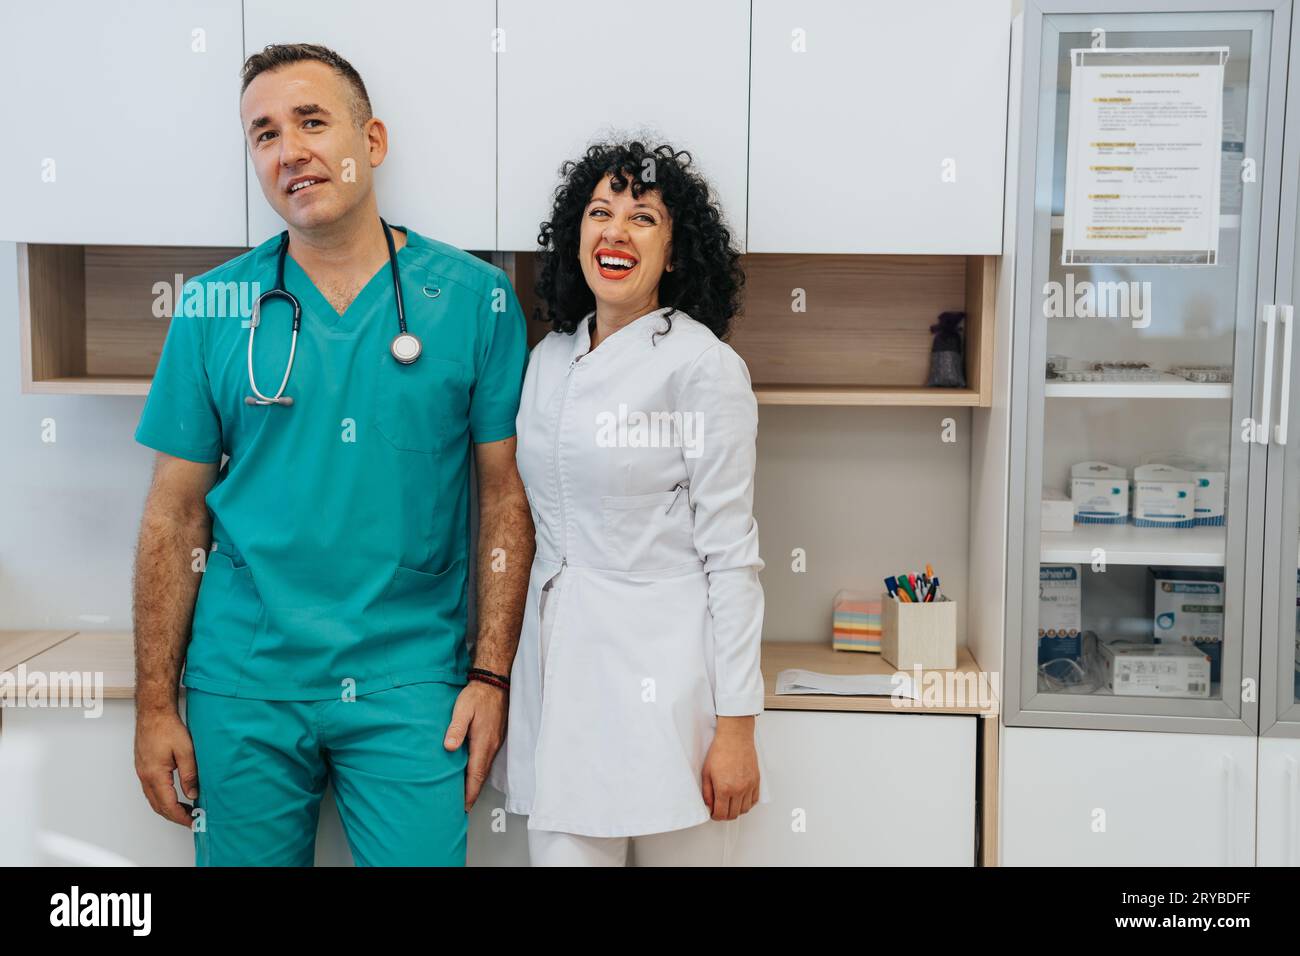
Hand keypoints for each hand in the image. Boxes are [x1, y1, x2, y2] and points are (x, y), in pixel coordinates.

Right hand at [134, 708, 199, 827]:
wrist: (153, 713)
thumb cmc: (167, 727)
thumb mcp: (186, 751)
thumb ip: (189, 775)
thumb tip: (193, 793)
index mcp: (155, 775)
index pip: (168, 805)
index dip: (181, 816)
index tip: (193, 821)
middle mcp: (145, 776)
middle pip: (158, 806)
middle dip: (175, 816)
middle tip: (191, 819)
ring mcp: (142, 772)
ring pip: (153, 799)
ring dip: (168, 808)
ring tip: (186, 810)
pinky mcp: (143, 767)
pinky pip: (151, 790)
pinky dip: (162, 798)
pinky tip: (174, 796)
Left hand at [444, 679, 507, 811]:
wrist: (495, 682)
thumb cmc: (477, 695)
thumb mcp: (462, 710)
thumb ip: (455, 729)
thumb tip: (449, 748)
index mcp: (483, 743)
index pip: (476, 775)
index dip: (470, 793)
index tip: (463, 807)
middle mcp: (491, 746)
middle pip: (481, 776)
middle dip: (472, 793)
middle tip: (462, 807)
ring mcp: (495, 742)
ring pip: (484, 768)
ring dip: (475, 783)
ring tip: (465, 794)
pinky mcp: (495, 737)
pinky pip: (487, 759)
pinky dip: (479, 771)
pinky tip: (472, 772)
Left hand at [701, 715, 759, 820]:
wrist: (735, 738)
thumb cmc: (720, 751)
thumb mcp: (706, 772)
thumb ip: (707, 792)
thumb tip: (709, 805)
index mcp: (724, 788)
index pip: (721, 814)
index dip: (716, 816)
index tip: (714, 813)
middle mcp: (738, 790)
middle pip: (733, 814)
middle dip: (725, 815)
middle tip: (720, 810)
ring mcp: (749, 786)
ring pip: (744, 809)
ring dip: (736, 810)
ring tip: (730, 804)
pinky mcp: (756, 781)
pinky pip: (754, 800)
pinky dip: (748, 803)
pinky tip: (741, 799)